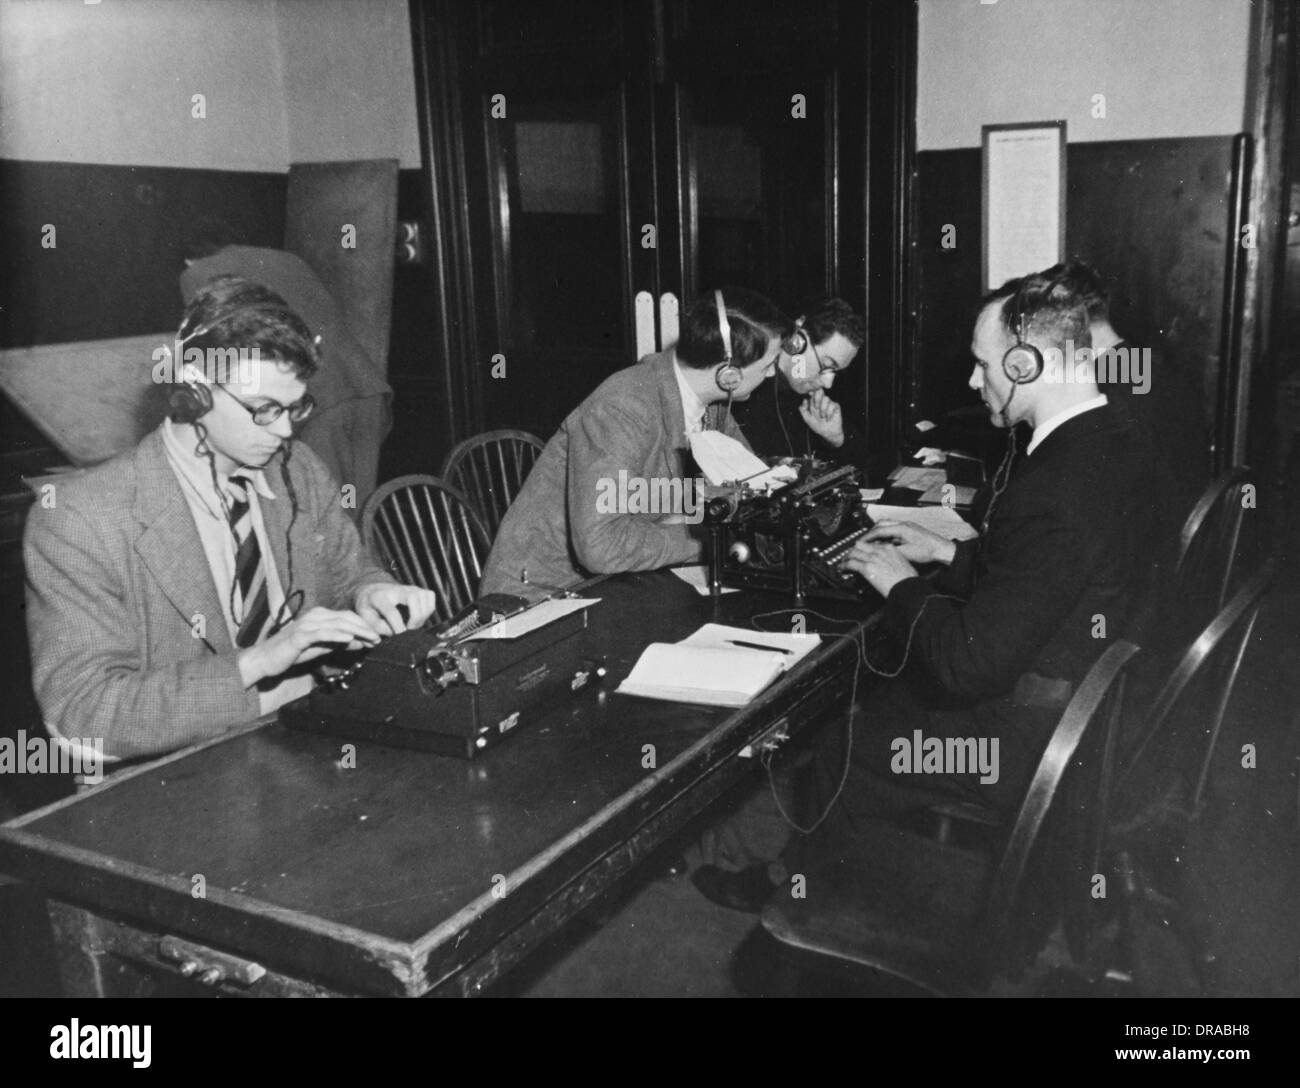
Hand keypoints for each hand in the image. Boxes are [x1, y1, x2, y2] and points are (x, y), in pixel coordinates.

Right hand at [238, 607, 381, 686]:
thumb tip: (360, 643)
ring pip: (337, 624)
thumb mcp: (321, 648)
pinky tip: (349, 639)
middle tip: (380, 637)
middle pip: (346, 618)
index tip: (378, 635)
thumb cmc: (293, 653)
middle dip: (365, 627)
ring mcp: (306, 624)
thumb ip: (339, 644)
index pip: (347, 617)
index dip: (364, 625)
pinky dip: (337, 635)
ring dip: (357, 631)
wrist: (266, 660)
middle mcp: (314, 616)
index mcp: (319, 616)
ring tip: (371, 638)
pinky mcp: (300, 635)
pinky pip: (322, 633)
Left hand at [355, 582, 437, 635]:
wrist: (372, 591)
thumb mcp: (364, 617)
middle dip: (415, 618)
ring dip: (423, 616)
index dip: (398, 627)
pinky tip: (419, 617)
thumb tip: (392, 633)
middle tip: (409, 631)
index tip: (400, 637)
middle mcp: (396, 589)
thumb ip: (376, 627)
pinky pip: (430, 597)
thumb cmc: (369, 607)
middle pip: (413, 598)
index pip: (392, 612)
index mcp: (379, 597)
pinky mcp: (417, 589)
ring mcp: (409, 587)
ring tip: (413, 625)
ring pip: (424, 597)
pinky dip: (428, 609)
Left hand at [798, 390, 843, 446]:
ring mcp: (829, 403)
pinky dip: (829, 413)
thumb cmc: (817, 426)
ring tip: (822, 417)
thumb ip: (803, 410)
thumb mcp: (807, 419)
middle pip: (820, 391)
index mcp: (814, 403)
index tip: (810, 394)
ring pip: (826, 399)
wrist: (828, 433)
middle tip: (816, 408)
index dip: (812, 392)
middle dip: (817, 399)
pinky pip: (832, 405)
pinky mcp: (836, 407)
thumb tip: (804, 400)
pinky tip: (828, 418)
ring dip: (823, 409)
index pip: (813, 393)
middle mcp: (822, 401)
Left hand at [842, 540, 918, 597]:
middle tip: (849, 556)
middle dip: (853, 551)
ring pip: (853, 553)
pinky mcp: (867, 568)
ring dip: (846, 558)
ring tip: (843, 562)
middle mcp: (880, 551)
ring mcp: (873, 558)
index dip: (864, 548)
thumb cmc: (908, 580)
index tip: (861, 552)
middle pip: (860, 545)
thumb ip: (893, 561)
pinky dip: (844, 566)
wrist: (908, 588)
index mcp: (890, 549)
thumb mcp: (903, 564)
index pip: (871, 544)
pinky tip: (842, 569)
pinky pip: (851, 564)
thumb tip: (887, 566)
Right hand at [863, 520, 956, 564]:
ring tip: (873, 542)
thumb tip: (878, 550)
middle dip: (871, 532)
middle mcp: (903, 524)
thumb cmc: (927, 551)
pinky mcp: (910, 529)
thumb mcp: (905, 553)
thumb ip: (890, 550)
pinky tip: (886, 543)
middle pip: (881, 524)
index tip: (860, 542)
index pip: (879, 530)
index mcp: (901, 528)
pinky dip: (887, 534)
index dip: (868, 537)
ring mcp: (907, 525)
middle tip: (864, 541)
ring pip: (888, 525)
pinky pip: (894, 528)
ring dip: (879, 532)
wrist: (941, 549)